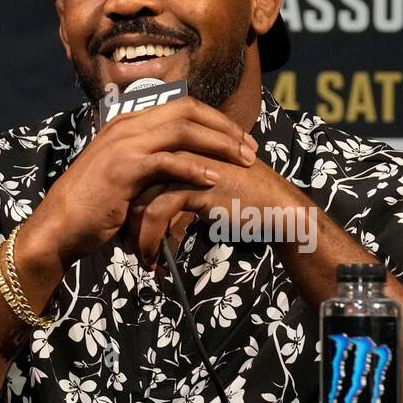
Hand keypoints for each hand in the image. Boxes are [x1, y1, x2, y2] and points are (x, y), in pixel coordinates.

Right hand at [23, 97, 258, 267]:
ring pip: (183, 131)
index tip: (241, 139)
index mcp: (129, 122)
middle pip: (189, 111)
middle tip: (251, 149)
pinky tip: (214, 180)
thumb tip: (187, 165)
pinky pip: (168, 162)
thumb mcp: (127, 175)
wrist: (60, 226)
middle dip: (225, 128)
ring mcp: (124, 144)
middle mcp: (128, 126)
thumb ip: (153, 163)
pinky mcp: (124, 169)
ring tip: (242, 161)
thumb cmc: (96, 205)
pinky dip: (195, 169)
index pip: (183, 106)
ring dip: (219, 145)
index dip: (216, 120)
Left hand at [122, 157, 298, 268]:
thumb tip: (155, 203)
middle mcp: (179, 148)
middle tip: (125, 245)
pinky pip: (156, 212)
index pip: (137, 169)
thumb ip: (180, 183)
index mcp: (179, 144)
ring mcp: (185, 165)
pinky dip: (149, 239)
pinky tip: (153, 258)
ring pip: (139, 198)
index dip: (128, 200)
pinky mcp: (193, 186)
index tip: (126, 229)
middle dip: (125, 218)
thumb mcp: (205, 184)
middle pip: (133, 183)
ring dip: (134, 233)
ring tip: (139, 257)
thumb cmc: (244, 199)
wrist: (276, 208)